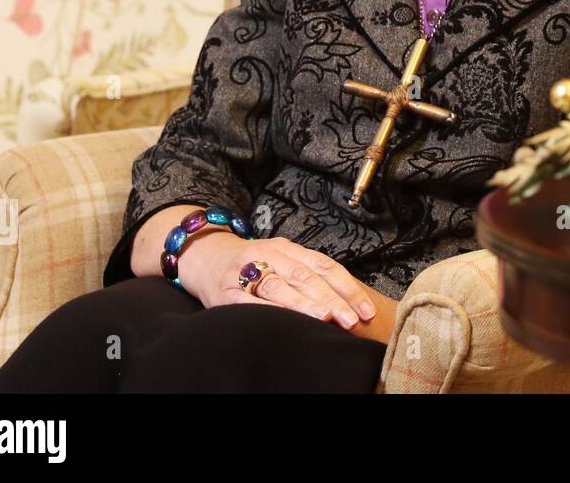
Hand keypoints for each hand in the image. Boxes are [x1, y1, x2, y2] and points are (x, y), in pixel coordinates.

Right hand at [179, 232, 378, 331]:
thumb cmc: (252, 263)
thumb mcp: (281, 259)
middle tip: (351, 318)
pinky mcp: (225, 291)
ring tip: (326, 317)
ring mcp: (246, 272)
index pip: (324, 266)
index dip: (347, 288)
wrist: (204, 255)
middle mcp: (268, 255)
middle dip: (332, 299)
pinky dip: (268, 310)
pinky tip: (285, 321)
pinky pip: (249, 301)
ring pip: (280, 287)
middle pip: (306, 277)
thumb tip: (348, 301)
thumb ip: (308, 274)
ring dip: (305, 303)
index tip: (365, 309)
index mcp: (287, 248)